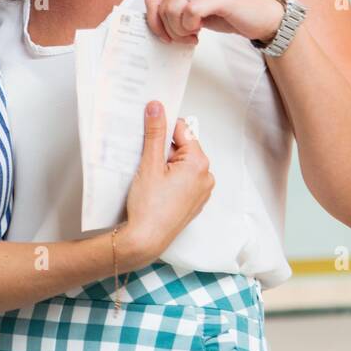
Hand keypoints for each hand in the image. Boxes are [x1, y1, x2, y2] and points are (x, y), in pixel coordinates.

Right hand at [122, 102, 214, 262]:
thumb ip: (154, 133)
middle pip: (183, 147)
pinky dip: (169, 177)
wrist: (145, 240)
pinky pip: (182, 179)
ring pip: (182, 163)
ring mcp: (200, 191)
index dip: (163, 127)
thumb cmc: (149, 208)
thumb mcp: (149, 164)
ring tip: (148, 173)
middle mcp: (205, 176)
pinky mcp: (193, 201)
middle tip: (145, 156)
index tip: (149, 125)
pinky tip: (154, 185)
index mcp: (199, 164)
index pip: (183, 130)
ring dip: (165, 163)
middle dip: (163, 147)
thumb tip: (157, 109)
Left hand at [144, 0, 283, 45]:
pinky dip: (190, 28)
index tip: (164, 35)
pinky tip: (200, 32)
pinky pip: (191, 13)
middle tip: (183, 38)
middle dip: (168, 29)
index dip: (153, 21)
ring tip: (192, 35)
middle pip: (161, 5)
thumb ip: (176, 6)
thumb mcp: (196, 5)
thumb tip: (154, 20)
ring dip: (179, 30)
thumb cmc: (229, 12)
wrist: (264, 16)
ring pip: (173, 9)